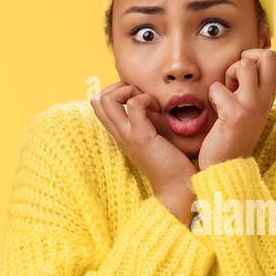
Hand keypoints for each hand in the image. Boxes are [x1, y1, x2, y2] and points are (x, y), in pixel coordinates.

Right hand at [91, 82, 196, 203]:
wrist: (178, 188)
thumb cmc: (171, 164)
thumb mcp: (151, 139)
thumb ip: (145, 124)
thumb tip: (150, 106)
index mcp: (120, 134)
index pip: (99, 105)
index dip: (115, 92)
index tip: (139, 99)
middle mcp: (118, 134)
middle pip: (97, 99)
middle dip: (119, 87)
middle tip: (141, 97)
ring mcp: (127, 135)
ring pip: (107, 99)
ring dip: (130, 91)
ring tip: (148, 103)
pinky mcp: (141, 137)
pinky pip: (133, 104)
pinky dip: (146, 99)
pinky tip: (158, 109)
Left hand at [197, 48, 275, 169]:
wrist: (226, 168)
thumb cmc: (232, 136)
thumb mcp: (250, 109)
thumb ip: (252, 88)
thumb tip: (244, 62)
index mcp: (270, 97)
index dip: (259, 60)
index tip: (246, 79)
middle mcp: (266, 100)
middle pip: (269, 54)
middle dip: (247, 58)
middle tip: (236, 79)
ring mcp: (253, 106)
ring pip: (245, 64)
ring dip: (228, 74)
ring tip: (226, 94)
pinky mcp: (236, 114)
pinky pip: (218, 87)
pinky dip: (212, 96)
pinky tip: (216, 112)